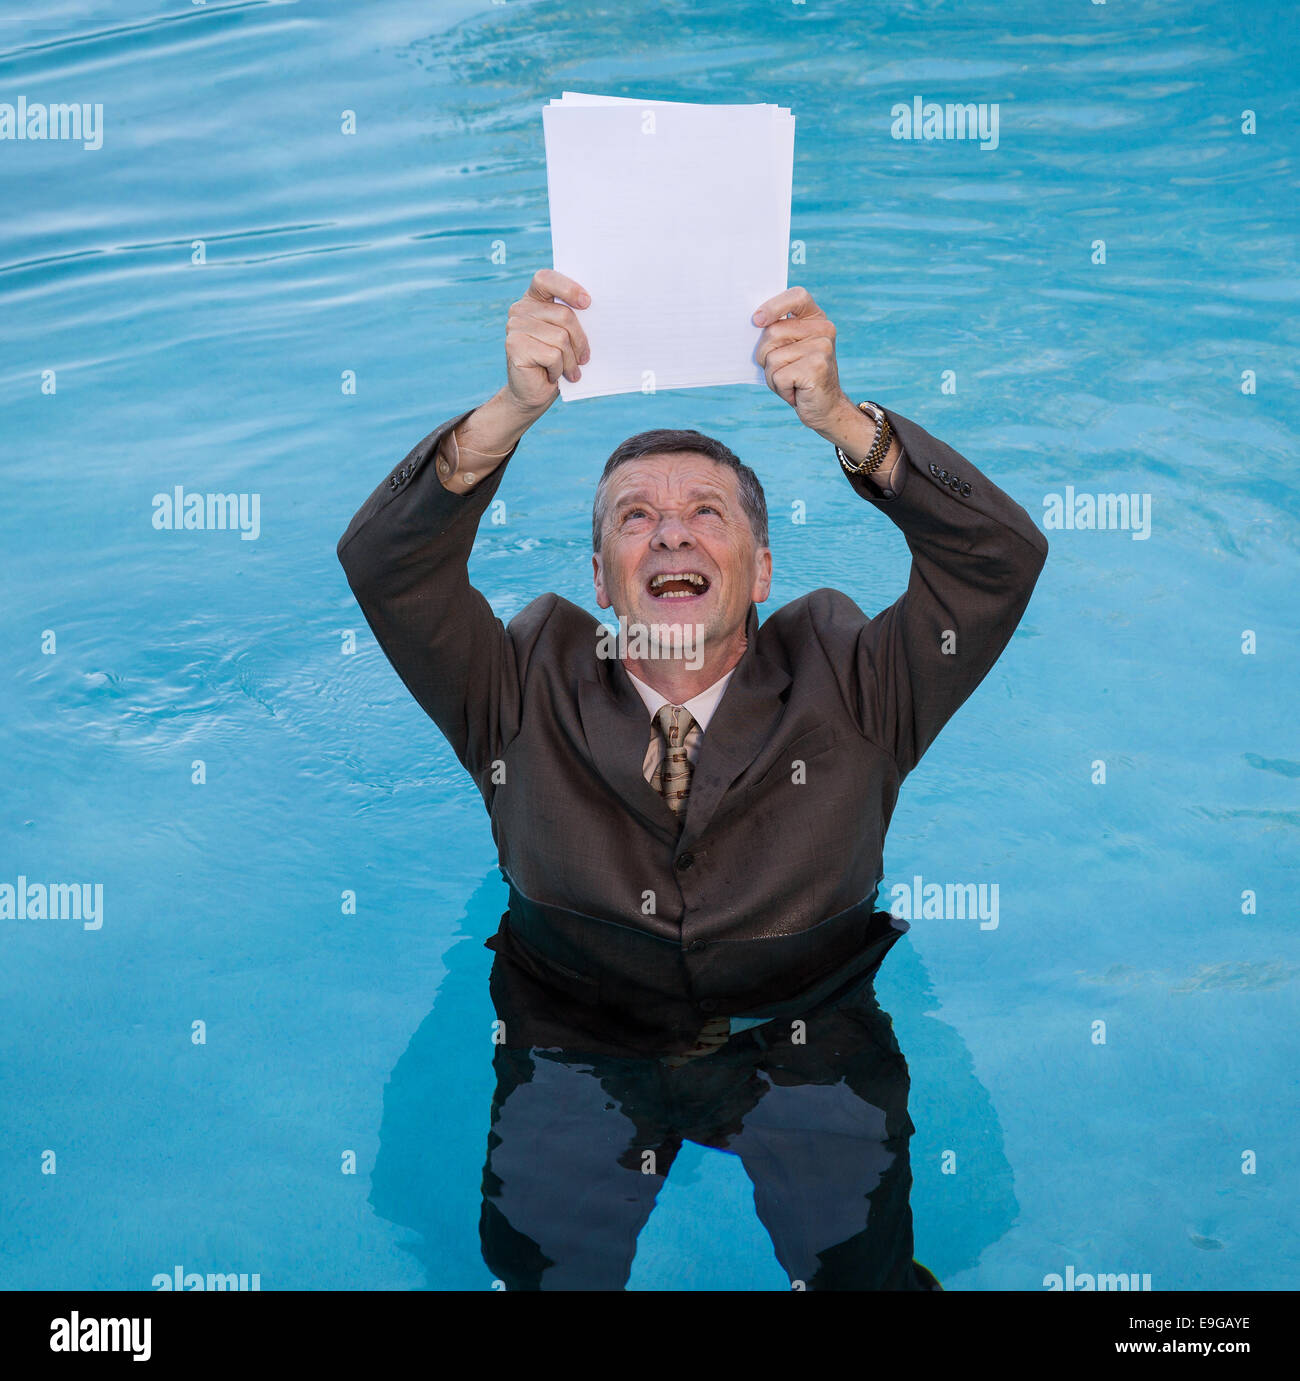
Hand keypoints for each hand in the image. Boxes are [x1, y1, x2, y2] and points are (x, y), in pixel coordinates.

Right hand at [504, 269, 591, 410]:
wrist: (533, 394)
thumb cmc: (555, 364)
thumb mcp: (567, 337)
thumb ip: (572, 320)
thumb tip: (594, 311)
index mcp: (533, 299)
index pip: (546, 279)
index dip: (568, 288)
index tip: (587, 303)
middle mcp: (520, 309)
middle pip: (564, 315)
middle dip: (580, 341)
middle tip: (584, 359)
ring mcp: (514, 327)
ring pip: (560, 338)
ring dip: (570, 360)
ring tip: (570, 371)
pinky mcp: (514, 347)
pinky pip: (552, 355)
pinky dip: (558, 370)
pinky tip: (552, 375)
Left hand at [752, 286, 853, 436]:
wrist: (825, 408)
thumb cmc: (799, 378)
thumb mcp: (787, 350)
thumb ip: (775, 334)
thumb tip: (753, 322)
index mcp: (815, 319)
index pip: (797, 296)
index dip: (774, 305)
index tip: (757, 320)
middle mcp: (823, 329)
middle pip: (772, 332)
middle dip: (765, 356)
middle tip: (782, 371)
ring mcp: (822, 347)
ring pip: (772, 357)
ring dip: (773, 377)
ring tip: (791, 382)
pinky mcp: (817, 367)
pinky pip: (778, 376)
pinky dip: (780, 389)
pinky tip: (795, 392)